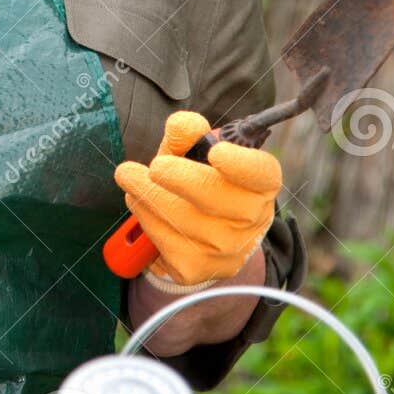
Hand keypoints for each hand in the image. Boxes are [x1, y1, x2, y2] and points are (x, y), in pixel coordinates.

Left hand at [113, 110, 280, 285]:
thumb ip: (188, 135)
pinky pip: (163, 239)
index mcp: (260, 184)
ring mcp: (226, 249)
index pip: (261, 173)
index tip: (216, 152)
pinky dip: (145, 217)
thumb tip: (181, 125)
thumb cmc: (203, 182)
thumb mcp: (197, 153)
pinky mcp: (196, 268)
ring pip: (180, 218)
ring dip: (148, 195)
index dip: (240, 164)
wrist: (202, 236)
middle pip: (214, 197)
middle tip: (153, 166)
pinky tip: (141, 204)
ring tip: (131, 178)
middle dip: (178, 178)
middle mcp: (251, 219)